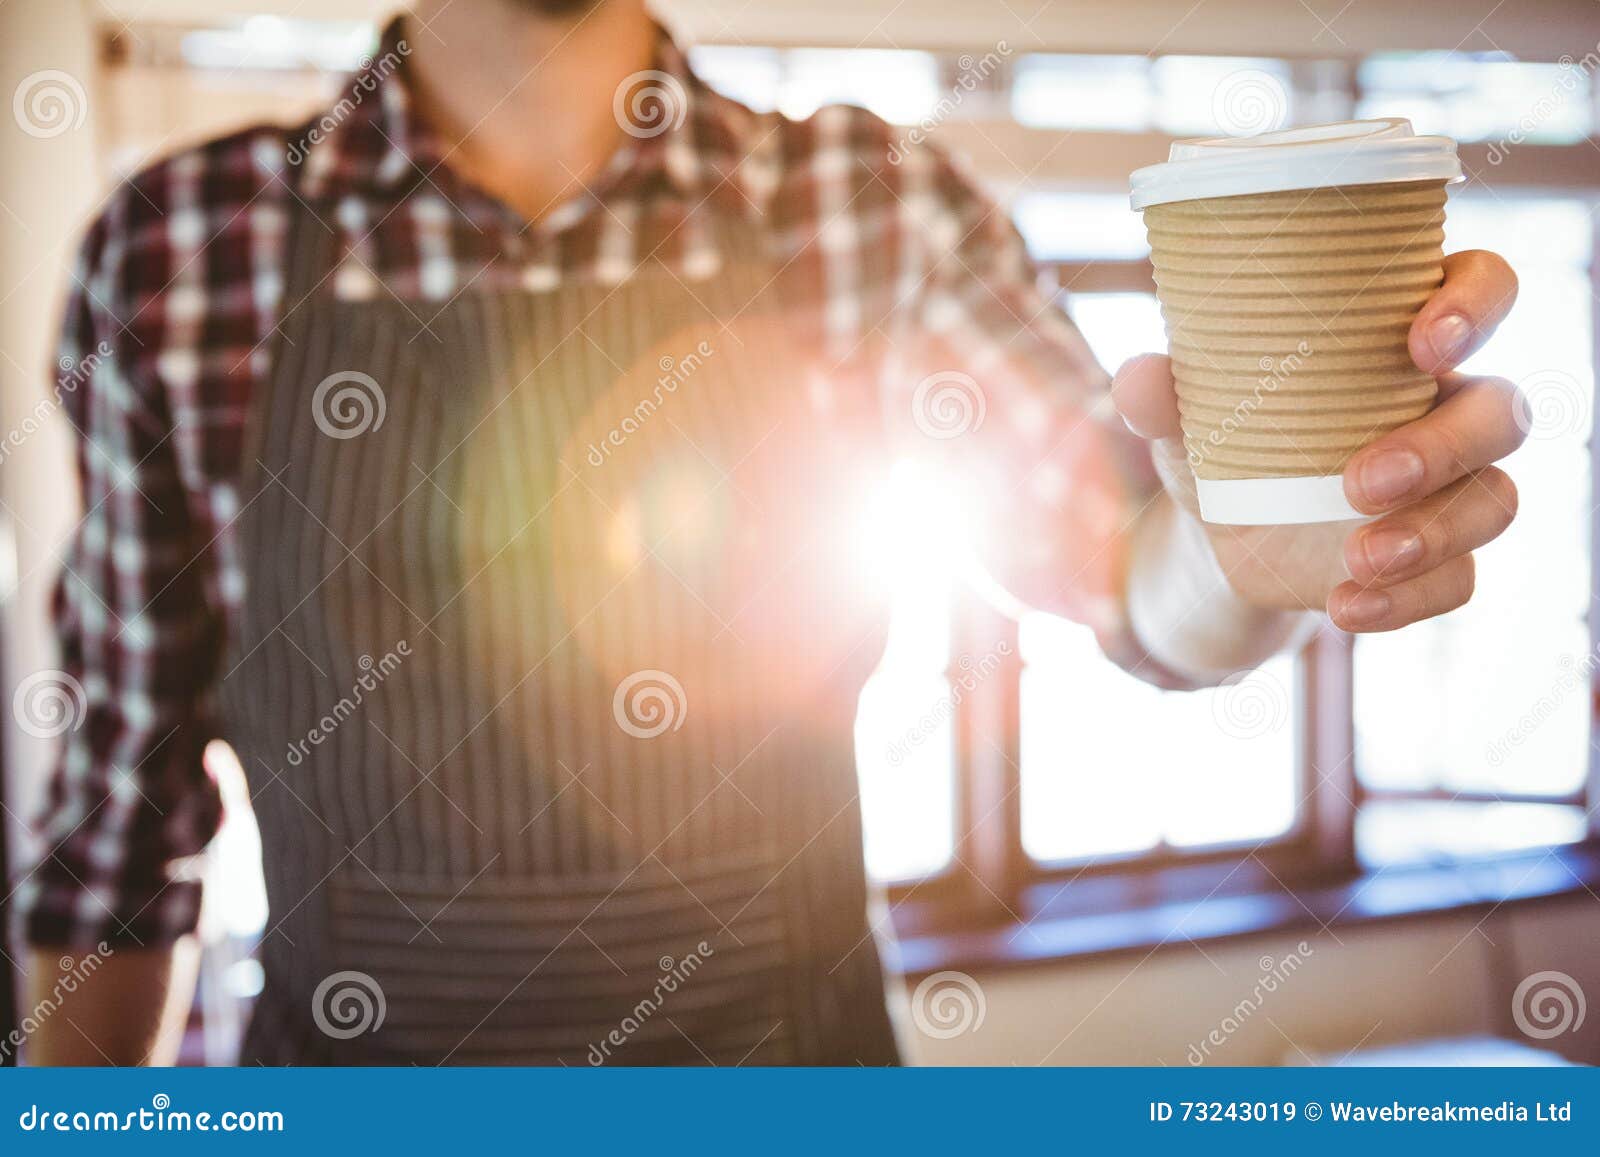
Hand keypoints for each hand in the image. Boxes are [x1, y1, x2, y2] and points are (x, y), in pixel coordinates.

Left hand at [1112, 250, 1522, 631]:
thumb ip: (1163, 392)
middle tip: (1360, 482)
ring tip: (1358, 558)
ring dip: (1433, 533)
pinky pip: (1459, 580)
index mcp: (1400, 340)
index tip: (1420, 343)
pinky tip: (1343, 606)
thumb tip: (1140, 379)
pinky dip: (1407, 600)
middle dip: (1443, 448)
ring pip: (1494, 501)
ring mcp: (1451, 488)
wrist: (1222, 534)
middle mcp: (1446, 407)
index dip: (1475, 303)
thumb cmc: (1225, 438)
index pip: (1481, 287)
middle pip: (1502, 411)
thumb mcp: (1185, 414)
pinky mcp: (1437, 559)